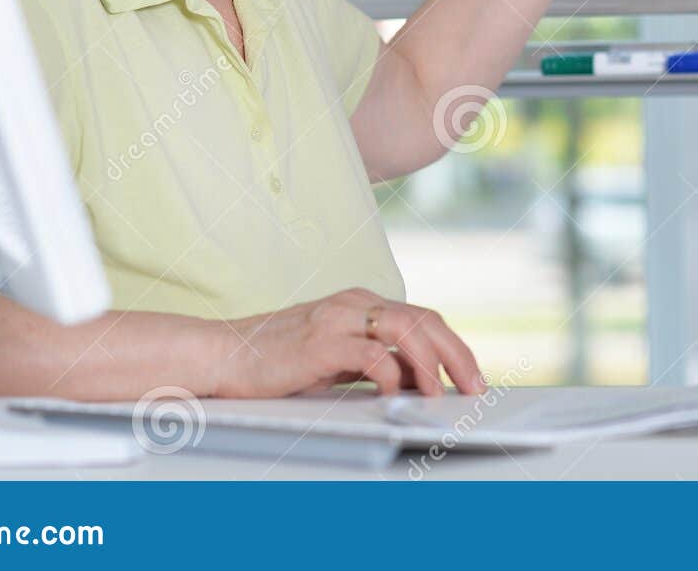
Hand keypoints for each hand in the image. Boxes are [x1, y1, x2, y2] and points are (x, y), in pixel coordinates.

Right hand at [212, 288, 485, 398]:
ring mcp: (338, 318)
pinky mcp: (321, 340)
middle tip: (474, 386)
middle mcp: (355, 304)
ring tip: (443, 394)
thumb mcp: (336, 361)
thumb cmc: (276, 362)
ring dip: (433, 364)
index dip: (452, 347)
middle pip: (424, 321)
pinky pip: (370, 353)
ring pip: (406, 329)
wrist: (223, 354)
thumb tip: (418, 383)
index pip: (422, 318)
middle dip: (456, 355)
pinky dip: (391, 373)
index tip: (471, 376)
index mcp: (361, 305)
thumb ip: (374, 363)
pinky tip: (396, 393)